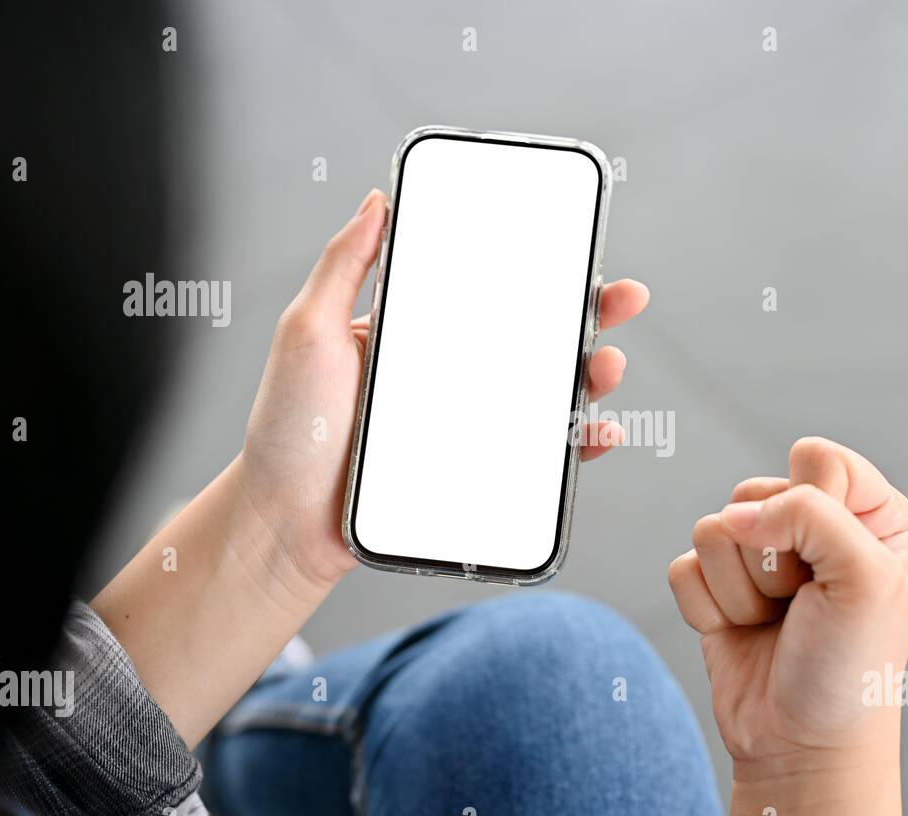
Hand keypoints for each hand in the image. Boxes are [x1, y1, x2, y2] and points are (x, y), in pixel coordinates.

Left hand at [239, 189, 649, 589]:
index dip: (541, 269)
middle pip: (538, 338)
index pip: (492, 290)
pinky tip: (598, 434)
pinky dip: (578, 446)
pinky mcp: (478, 472)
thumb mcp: (306, 330)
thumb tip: (378, 201)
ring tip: (606, 368)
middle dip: (592, 316)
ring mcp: (469, 424)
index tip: (581, 249)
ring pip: (550, 395)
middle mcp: (453, 375)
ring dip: (593, 377)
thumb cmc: (287, 428)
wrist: (284, 521)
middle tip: (623, 300)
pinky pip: (541, 458)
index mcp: (421, 333)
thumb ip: (343, 265)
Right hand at [668, 438, 907, 815]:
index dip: (811, 505)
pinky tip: (743, 634)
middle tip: (803, 604)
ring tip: (776, 624)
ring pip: (713, 529)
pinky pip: (684, 568)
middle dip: (772, 557)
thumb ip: (811, 515)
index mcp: (870, 515)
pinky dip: (709, 609)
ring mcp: (762, 558)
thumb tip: (737, 514)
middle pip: (755, 491)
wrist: (802, 746)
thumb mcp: (865, 579)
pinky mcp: (716, 588)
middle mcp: (815, 528)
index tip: (830, 563)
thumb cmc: (849, 670)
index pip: (818, 458)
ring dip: (741, 590)